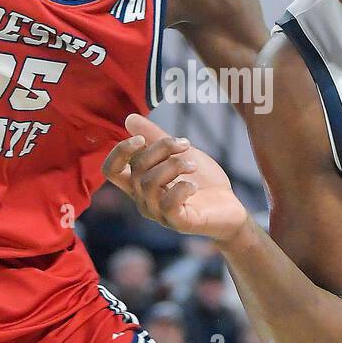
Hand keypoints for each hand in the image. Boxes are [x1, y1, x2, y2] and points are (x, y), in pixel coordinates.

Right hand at [101, 113, 249, 240]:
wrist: (230, 205)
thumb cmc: (203, 180)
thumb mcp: (180, 153)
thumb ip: (155, 138)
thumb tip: (130, 119)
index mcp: (139, 183)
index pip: (111, 170)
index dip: (120, 151)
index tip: (142, 139)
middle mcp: (144, 200)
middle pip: (137, 169)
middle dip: (162, 149)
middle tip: (185, 145)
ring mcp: (159, 214)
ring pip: (150, 183)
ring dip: (175, 166)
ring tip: (193, 165)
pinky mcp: (177, 223)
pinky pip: (168, 204)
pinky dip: (182, 188)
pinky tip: (194, 186)